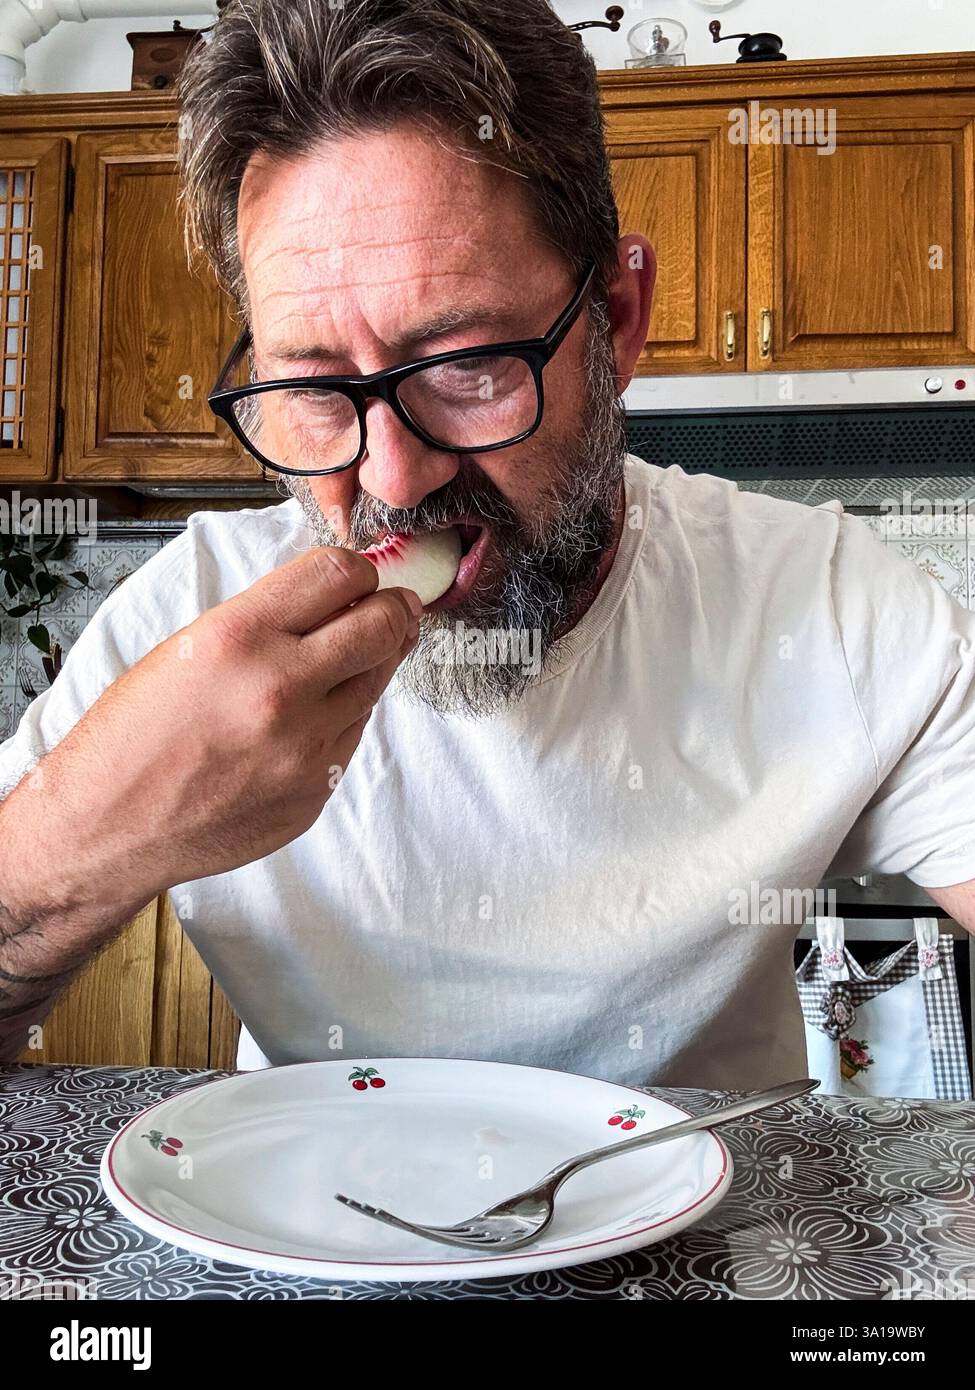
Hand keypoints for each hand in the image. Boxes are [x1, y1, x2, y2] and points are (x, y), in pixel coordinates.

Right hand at [2, 546, 420, 915]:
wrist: (109, 825)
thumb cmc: (135, 734)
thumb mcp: (189, 647)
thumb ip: (268, 620)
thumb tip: (340, 598)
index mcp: (239, 637)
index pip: (341, 573)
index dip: (359, 570)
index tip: (360, 579)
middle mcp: (281, 689)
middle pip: (381, 626)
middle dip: (392, 610)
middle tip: (392, 608)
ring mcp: (306, 747)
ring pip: (377, 682)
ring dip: (373, 663)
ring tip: (353, 656)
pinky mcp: (316, 790)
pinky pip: (355, 733)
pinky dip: (346, 715)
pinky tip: (316, 713)